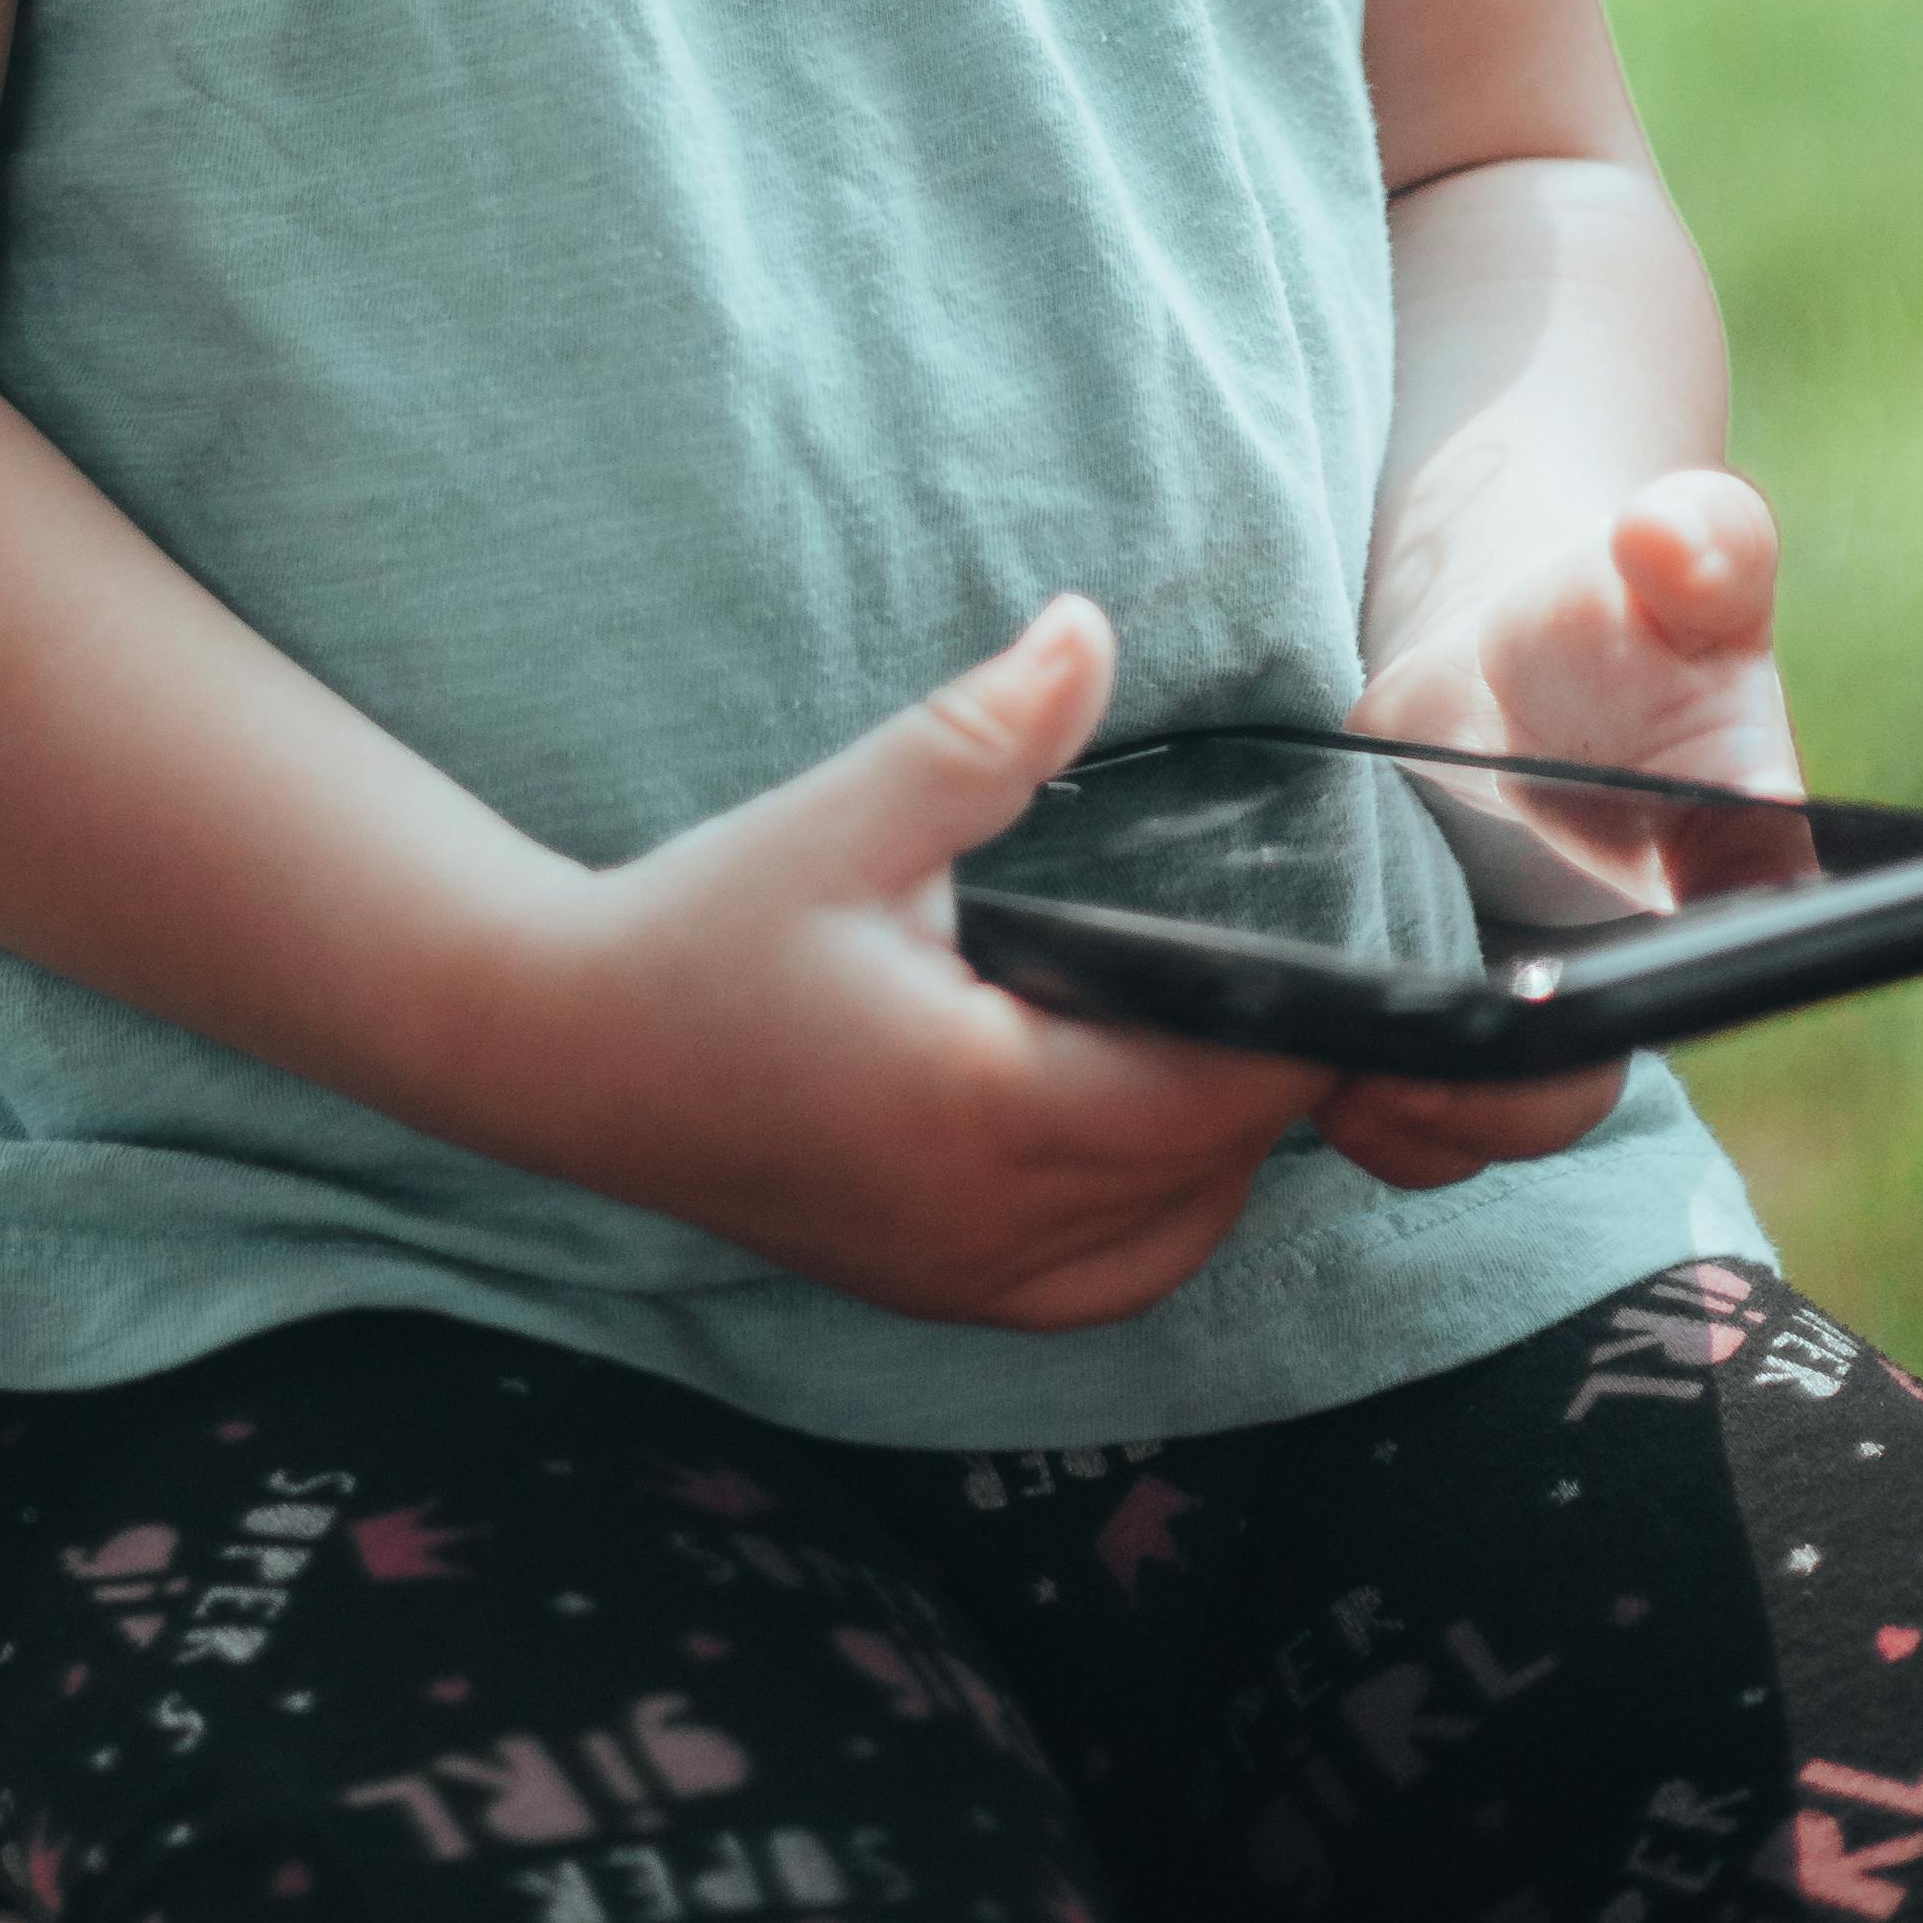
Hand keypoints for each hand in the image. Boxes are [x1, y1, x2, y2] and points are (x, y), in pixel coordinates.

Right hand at [498, 595, 1328, 1332]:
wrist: (570, 1052)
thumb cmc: (708, 926)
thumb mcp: (848, 813)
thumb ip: (984, 732)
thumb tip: (1088, 630)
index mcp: (985, 1102)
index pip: (1220, 1091)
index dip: (1305, 1031)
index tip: (1351, 958)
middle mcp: (991, 1218)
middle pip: (1216, 1166)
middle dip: (1273, 1079)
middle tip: (1298, 971)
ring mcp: (965, 1275)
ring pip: (1175, 1239)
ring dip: (1218, 1150)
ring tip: (1215, 1035)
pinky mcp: (938, 1292)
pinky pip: (1105, 1280)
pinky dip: (1154, 1216)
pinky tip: (1138, 1126)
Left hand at [1319, 468, 1795, 1198]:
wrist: (1515, 638)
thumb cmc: (1619, 599)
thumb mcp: (1676, 555)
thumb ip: (1706, 544)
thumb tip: (1671, 534)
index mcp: (1745, 875)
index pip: (1724, 976)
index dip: (1639, 1007)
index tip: (1551, 1000)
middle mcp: (1655, 969)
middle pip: (1589, 1083)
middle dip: (1505, 1097)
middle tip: (1406, 1073)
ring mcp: (1550, 1000)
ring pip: (1500, 1112)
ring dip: (1424, 1113)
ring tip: (1345, 1072)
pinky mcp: (1457, 1002)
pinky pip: (1426, 1102)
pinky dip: (1369, 1100)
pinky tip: (1309, 1054)